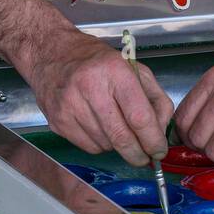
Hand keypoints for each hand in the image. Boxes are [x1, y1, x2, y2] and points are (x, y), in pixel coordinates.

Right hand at [26, 27, 173, 166]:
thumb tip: (160, 133)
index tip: (159, 151)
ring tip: (117, 129)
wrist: (53, 54)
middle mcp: (90, 87)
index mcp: (115, 71)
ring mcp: (70, 106)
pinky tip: (100, 128)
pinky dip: (101, 145)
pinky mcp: (57, 121)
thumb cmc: (99, 63)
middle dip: (138, 154)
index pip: (139, 117)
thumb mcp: (136, 71)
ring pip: (106, 145)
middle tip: (145, 158)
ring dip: (118, 146)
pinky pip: (88, 147)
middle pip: (121, 136)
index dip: (152, 140)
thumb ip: (156, 100)